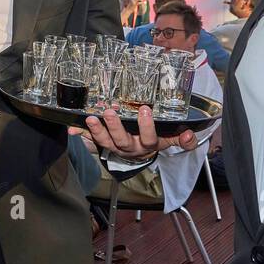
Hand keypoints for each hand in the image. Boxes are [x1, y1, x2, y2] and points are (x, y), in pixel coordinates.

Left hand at [77, 105, 195, 160]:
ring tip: (91, 117)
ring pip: (105, 142)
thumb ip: (184, 139)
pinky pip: (90, 141)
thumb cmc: (156, 139)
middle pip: (122, 140)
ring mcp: (115, 147)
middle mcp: (131, 148)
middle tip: (110, 111)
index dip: (147, 126)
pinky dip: (81, 134)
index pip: (149, 138)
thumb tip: (190, 135)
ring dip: (97, 130)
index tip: (146, 110)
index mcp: (148, 145)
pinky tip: (72, 129)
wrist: (142, 153)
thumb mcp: (171, 139)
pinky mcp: (103, 144)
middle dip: (115, 126)